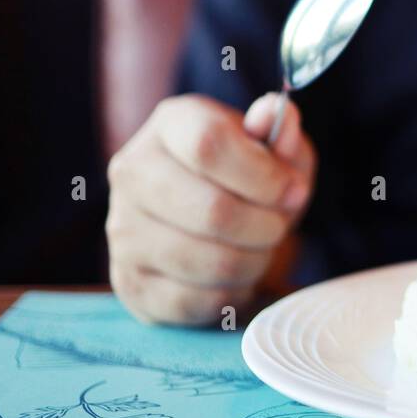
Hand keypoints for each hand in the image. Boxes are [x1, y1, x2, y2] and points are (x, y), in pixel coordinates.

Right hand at [107, 92, 315, 324]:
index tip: (293, 190)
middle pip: (212, 210)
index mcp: (171, 124)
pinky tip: (236, 275)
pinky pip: (194, 301)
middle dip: (266, 226)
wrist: (216, 225)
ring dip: (253, 261)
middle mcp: (133, 171)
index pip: (209, 143)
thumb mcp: (278, 152)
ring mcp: (123, 229)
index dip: (264, 175)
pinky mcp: (129, 282)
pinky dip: (231, 293)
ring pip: (207, 260)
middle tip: (280, 225)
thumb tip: (277, 116)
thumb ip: (281, 136)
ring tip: (261, 248)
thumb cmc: (251, 181)